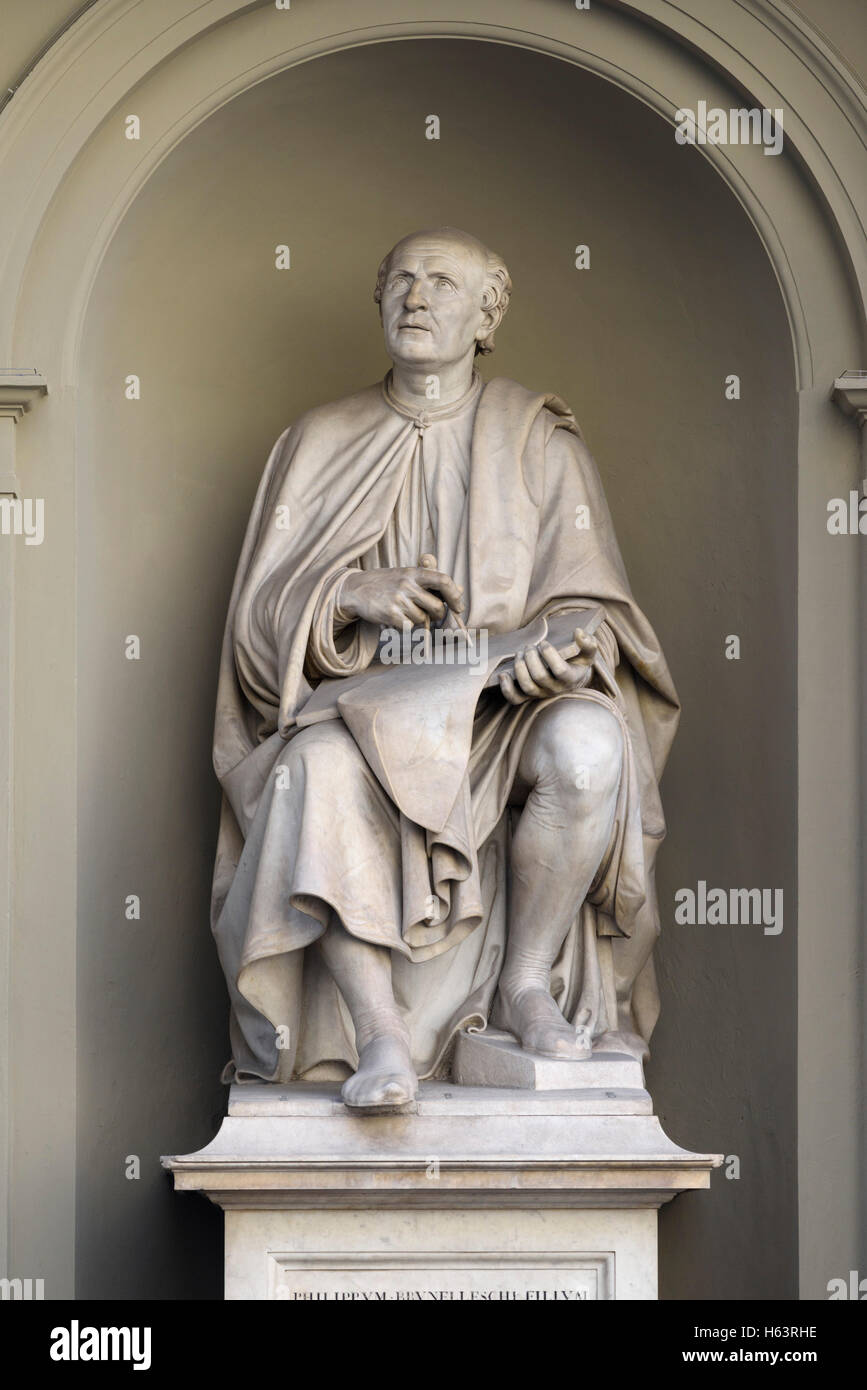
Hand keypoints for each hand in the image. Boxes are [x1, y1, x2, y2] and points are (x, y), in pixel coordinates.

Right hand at [339, 565, 463, 627]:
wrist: (356, 589)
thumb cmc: (387, 583)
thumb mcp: (408, 576)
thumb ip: (432, 582)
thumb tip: (459, 590)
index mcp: (414, 572)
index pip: (443, 580)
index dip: (455, 595)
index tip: (458, 607)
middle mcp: (407, 584)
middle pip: (436, 607)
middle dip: (438, 616)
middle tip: (431, 616)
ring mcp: (398, 599)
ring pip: (422, 620)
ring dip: (417, 621)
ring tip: (404, 612)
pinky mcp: (389, 614)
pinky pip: (408, 628)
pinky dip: (404, 627)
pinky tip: (395, 618)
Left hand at [498, 627, 597, 704]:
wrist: (572, 677)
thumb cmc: (578, 660)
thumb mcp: (587, 652)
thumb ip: (588, 642)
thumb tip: (578, 632)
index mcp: (570, 678)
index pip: (559, 670)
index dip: (549, 655)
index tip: (544, 643)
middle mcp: (555, 689)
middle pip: (539, 677)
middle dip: (531, 658)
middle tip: (529, 646)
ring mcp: (541, 694)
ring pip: (527, 687)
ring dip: (519, 668)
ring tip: (519, 653)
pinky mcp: (529, 696)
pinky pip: (515, 699)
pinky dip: (506, 688)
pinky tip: (503, 673)